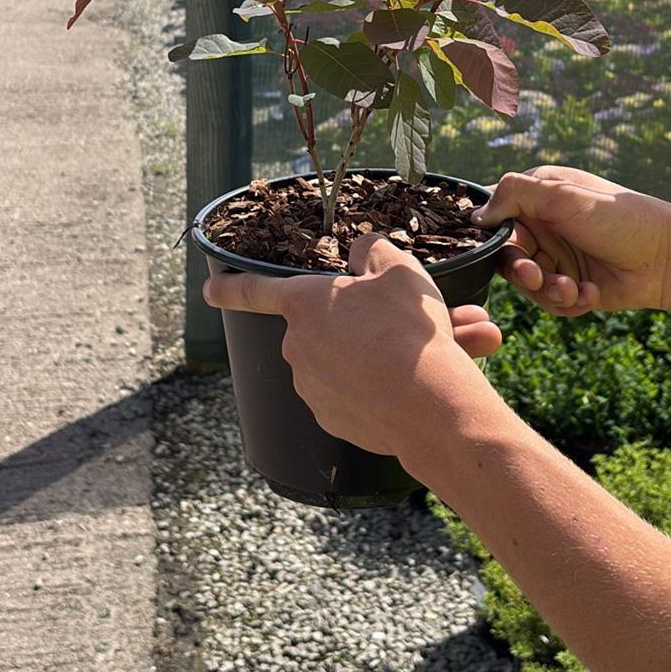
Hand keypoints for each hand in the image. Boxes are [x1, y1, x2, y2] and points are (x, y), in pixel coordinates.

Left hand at [203, 236, 495, 453]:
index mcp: (304, 303)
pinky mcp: (335, 420)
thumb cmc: (407, 328)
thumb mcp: (398, 269)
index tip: (209, 289)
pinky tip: (432, 376)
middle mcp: (298, 346)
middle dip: (376, 321)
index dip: (231, 287)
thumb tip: (361, 253)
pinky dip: (391, 383)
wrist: (427, 403)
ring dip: (394, 351)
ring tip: (461, 340)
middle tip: (423, 318)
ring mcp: (313, 387)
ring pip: (356, 358)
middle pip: (335, 326)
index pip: (256, 290)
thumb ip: (373, 251)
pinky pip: (362, 391)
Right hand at [472, 166, 670, 315]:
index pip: (497, 217)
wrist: (667, 258)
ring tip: (572, 289)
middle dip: (522, 270)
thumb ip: (513, 194)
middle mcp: (545, 227)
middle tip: (536, 275)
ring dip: (548, 289)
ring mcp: (559, 258)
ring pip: (528, 285)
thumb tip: (476, 215)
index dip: (494, 237)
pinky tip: (592, 293)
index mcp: (539, 197)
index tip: (505, 247)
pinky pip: (551, 302)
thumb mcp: (561, 194)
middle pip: (507, 256)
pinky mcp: (573, 287)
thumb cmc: (618, 216)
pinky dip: (569, 301)